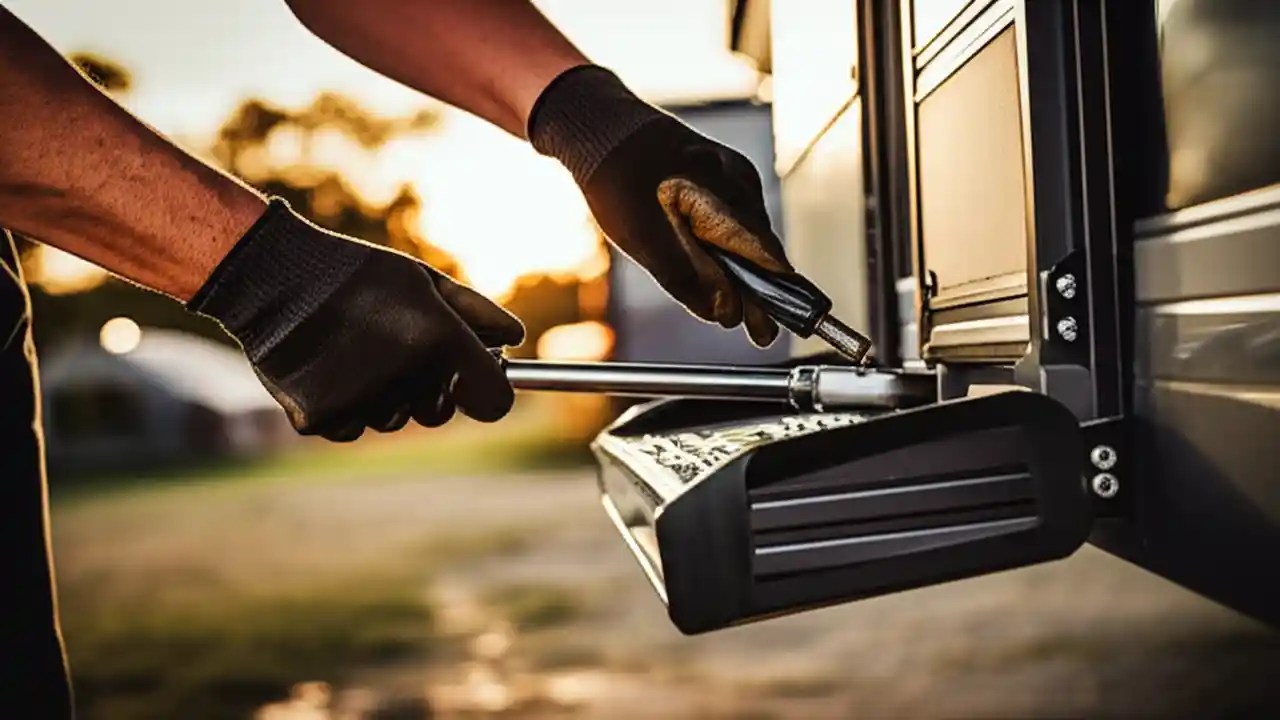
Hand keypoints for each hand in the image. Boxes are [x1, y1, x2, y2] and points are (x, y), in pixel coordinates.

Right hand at [188, 199, 523, 440]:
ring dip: (382, 395)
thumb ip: (476, 312)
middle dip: (427, 390)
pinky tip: (327, 366)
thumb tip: (516, 339)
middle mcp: (406, 379)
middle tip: (397, 352)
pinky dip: (343, 404)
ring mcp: (362, 403)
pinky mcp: (322, 418)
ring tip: (353, 349)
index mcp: (440, 342)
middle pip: (438, 414)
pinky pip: (350, 426)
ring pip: (391, 419)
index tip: (475, 383)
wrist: (275, 277)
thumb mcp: (423, 281)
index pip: (495, 401)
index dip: (489, 394)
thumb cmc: (358, 275)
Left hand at [529, 65, 791, 347]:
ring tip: (723, 293)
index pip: (768, 258)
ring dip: (739, 266)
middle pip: (762, 249)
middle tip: (754, 329)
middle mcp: (739, 182)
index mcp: (726, 199)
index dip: (776, 299)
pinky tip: (704, 252)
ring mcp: (733, 173)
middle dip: (758, 291)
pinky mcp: (721, 170)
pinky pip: (734, 216)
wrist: (598, 126)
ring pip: (747, 234)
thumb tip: (726, 312)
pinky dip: (725, 242)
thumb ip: (689, 279)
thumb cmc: (617, 178)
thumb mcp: (645, 241)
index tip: (774, 330)